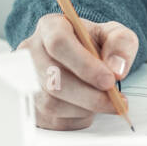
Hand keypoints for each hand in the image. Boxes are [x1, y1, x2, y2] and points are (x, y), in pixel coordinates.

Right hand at [18, 14, 138, 130]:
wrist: (83, 60)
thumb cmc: (95, 44)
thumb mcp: (115, 35)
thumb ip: (121, 44)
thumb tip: (116, 69)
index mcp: (51, 27)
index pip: (59, 43)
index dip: (84, 65)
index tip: (109, 80)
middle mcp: (31, 51)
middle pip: (54, 78)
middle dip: (90, 95)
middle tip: (115, 101)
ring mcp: (24, 78)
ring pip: (51, 101)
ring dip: (84, 108)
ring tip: (102, 102)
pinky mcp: (29, 102)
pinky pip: (51, 118)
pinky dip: (75, 118)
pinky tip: (87, 108)